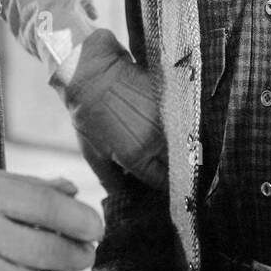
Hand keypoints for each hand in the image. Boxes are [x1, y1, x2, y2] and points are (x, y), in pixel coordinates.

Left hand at [64, 30, 167, 190]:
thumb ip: (111, 180)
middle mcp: (155, 140)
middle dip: (174, 168)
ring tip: (168, 146)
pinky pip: (183, 120)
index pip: (163, 182)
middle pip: (177, 164)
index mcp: (136, 157)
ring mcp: (165, 118)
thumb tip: (124, 197)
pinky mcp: (170, 98)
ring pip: (183, 142)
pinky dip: (179, 126)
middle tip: (166, 166)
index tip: (163, 184)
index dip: (164, 186)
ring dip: (179, 147)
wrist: (90, 72)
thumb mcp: (93, 153)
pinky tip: (169, 125)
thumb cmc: (87, 114)